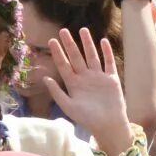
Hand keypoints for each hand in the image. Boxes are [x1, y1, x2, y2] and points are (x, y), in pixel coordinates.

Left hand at [34, 28, 130, 155]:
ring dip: (87, 43)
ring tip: (83, 30)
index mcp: (73, 84)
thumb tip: (45, 78)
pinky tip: (103, 41)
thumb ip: (57, 92)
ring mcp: (98, 77)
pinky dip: (106, 52)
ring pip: (92, 56)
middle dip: (70, 44)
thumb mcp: (68, 106)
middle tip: (63, 30)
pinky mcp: (111, 79)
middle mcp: (85, 78)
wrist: (108, 125)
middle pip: (76, 57)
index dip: (58, 53)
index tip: (51, 41)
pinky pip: (108, 62)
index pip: (63, 65)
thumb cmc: (87, 119)